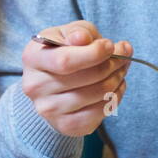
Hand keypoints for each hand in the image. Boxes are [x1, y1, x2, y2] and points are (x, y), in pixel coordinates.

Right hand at [21, 20, 131, 137]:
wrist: (52, 83)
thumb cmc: (64, 50)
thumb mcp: (68, 33)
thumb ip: (78, 32)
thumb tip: (84, 39)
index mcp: (32, 58)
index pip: (66, 61)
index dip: (94, 53)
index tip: (110, 45)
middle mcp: (35, 86)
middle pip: (86, 77)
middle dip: (113, 64)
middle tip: (124, 54)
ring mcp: (49, 109)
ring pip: (96, 95)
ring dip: (117, 79)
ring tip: (121, 68)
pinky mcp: (65, 125)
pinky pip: (99, 113)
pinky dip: (115, 97)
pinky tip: (116, 86)